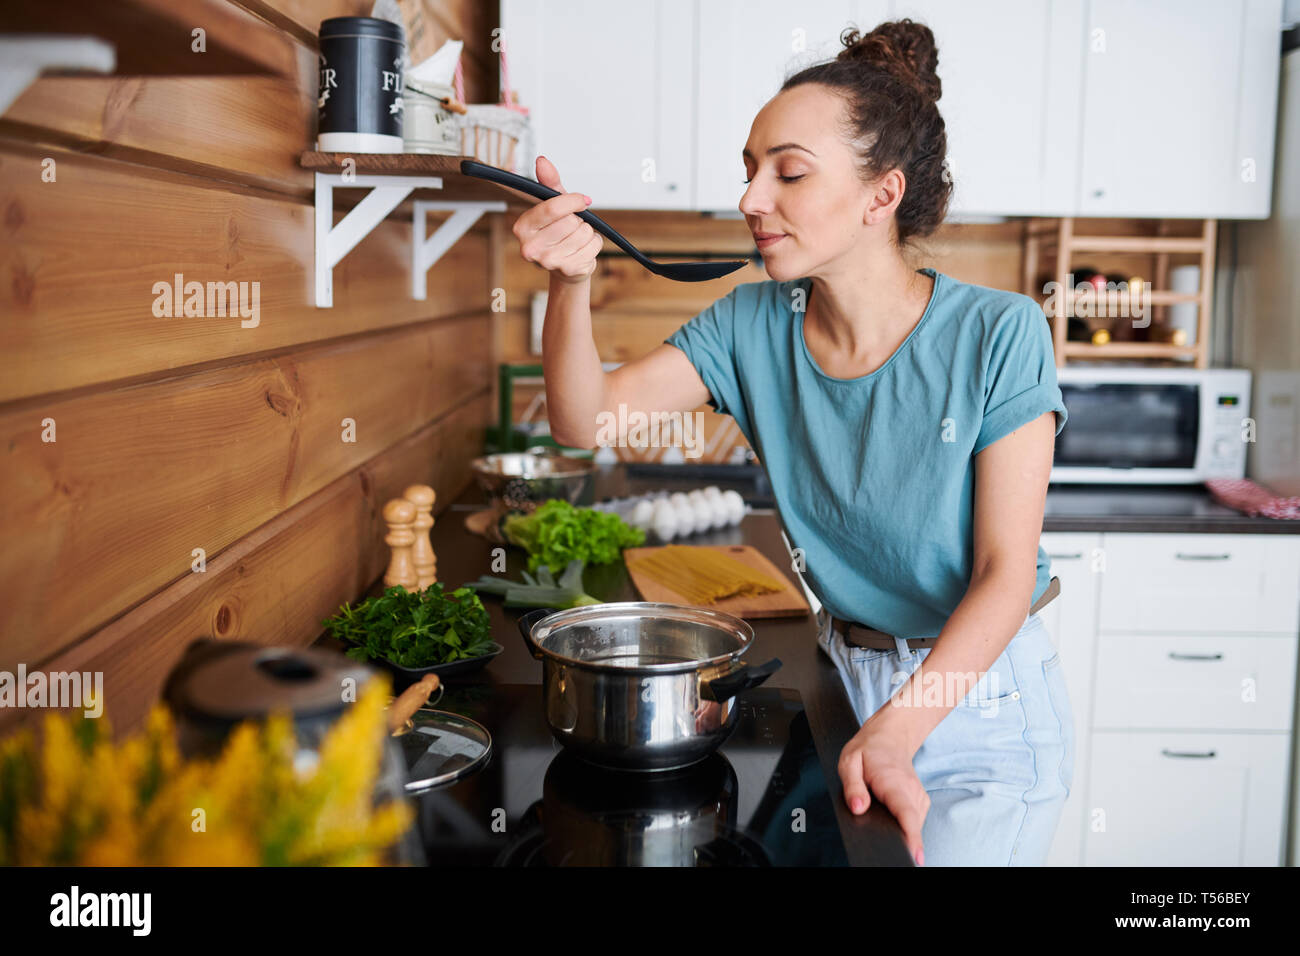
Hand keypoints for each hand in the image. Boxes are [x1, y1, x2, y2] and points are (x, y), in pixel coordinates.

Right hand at [511, 155, 601, 284]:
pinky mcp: (568, 271)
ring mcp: (549, 262)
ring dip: (587, 232)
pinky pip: (593, 247)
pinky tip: (582, 249)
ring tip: (576, 238)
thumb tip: (542, 161)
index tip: (581, 200)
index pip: (552, 208)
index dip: (572, 201)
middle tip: (570, 227)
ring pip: (584, 233)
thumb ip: (549, 182)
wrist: (564, 266)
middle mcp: (531, 248)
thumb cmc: (557, 230)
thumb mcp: (553, 204)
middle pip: (570, 221)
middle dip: (578, 220)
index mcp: (522, 227)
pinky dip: (594, 244)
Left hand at [838, 720, 929, 865]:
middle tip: (882, 841)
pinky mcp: (920, 802)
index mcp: (894, 782)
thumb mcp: (849, 761)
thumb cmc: (869, 749)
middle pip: (911, 825)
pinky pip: (913, 821)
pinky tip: (890, 817)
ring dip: (899, 831)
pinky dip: (903, 825)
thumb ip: (852, 787)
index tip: (915, 856)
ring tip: (882, 819)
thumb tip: (858, 808)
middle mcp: (912, 791)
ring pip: (912, 825)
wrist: (890, 736)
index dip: (912, 837)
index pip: (906, 814)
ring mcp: (919, 797)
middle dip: (899, 839)